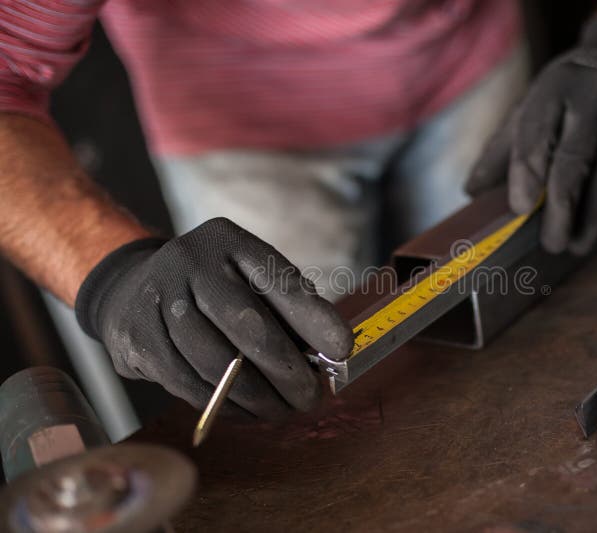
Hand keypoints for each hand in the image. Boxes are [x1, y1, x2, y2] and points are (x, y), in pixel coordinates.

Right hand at [75, 218, 352, 419]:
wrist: (131, 289)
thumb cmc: (214, 291)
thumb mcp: (250, 281)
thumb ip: (288, 309)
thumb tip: (330, 355)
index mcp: (230, 243)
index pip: (279, 280)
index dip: (314, 317)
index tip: (343, 348)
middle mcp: (191, 264)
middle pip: (248, 324)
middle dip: (287, 370)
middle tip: (311, 397)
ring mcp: (159, 299)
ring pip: (216, 361)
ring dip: (257, 396)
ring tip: (283, 411)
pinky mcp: (137, 337)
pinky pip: (186, 382)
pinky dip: (222, 404)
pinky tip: (247, 412)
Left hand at [467, 16, 596, 254]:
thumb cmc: (568, 92)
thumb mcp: (531, 106)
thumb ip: (502, 150)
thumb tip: (471, 192)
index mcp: (554, 90)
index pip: (535, 136)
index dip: (526, 174)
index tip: (518, 209)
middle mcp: (594, 98)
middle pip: (575, 159)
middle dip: (562, 207)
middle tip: (552, 243)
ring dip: (593, 217)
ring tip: (577, 246)